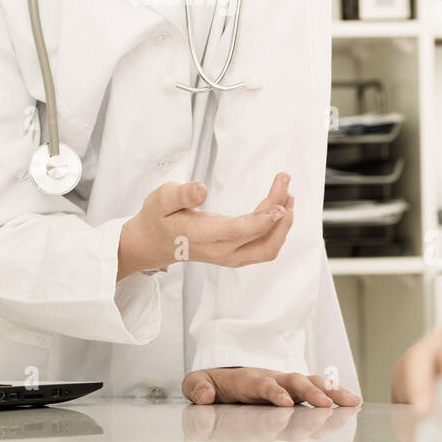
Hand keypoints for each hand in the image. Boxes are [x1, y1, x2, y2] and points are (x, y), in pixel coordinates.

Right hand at [118, 173, 295, 278]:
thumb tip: (200, 189)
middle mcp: (220, 251)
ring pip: (267, 249)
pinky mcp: (235, 255)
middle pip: (262, 240)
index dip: (264, 219)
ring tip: (288, 196)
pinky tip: (279, 209)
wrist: (152, 244)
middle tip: (286, 184)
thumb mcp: (161, 199)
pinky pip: (263, 248)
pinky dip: (277, 230)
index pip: (240, 231)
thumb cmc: (158, 219)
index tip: (281, 202)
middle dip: (281, 214)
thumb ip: (181, 194)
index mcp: (203, 235)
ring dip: (283, 225)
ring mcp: (229, 256)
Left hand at [182, 366, 360, 407]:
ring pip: (310, 383)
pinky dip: (334, 394)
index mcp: (248, 379)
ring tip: (349, 401)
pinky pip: (316, 390)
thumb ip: (197, 387)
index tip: (284, 402)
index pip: (262, 384)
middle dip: (309, 392)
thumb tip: (205, 396)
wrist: (223, 373)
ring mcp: (285, 383)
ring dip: (329, 391)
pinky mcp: (294, 391)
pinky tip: (352, 402)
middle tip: (324, 403)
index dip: (273, 391)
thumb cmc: (213, 382)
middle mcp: (272, 378)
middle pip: (293, 381)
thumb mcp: (197, 382)